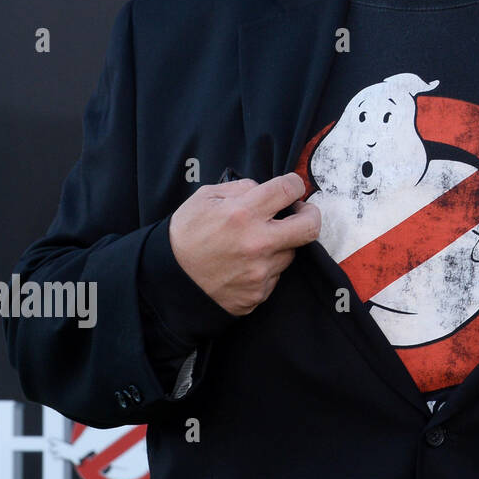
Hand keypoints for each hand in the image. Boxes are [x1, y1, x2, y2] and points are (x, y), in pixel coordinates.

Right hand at [168, 173, 320, 315]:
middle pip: (310, 226)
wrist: (167, 282)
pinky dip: (267, 266)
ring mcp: (260, 272)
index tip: (292, 188)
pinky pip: (275, 275)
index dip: (294, 184)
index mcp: (242, 214)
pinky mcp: (258, 294)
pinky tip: (246, 264)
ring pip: (291, 252)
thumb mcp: (204, 199)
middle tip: (301, 211)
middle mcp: (257, 244)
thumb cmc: (184, 237)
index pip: (288, 190)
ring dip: (281, 244)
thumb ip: (240, 188)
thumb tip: (266, 188)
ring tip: (257, 243)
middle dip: (311, 214)